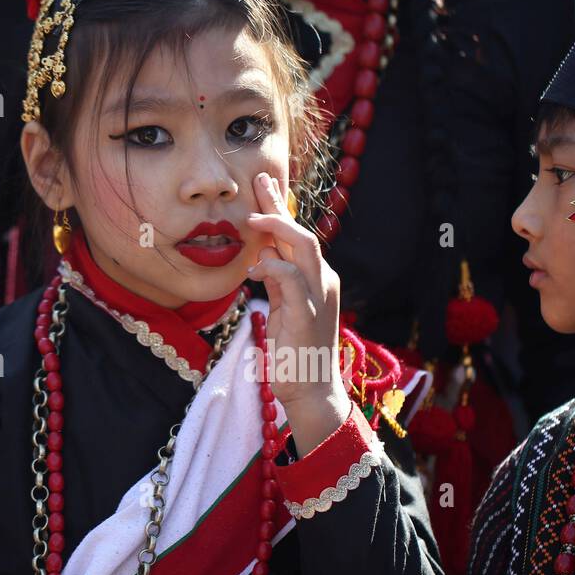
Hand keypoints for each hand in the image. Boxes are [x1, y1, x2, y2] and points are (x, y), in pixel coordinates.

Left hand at [245, 172, 351, 452]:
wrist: (312, 390)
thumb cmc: (295, 353)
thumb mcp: (283, 309)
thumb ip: (277, 282)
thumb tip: (262, 256)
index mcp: (317, 280)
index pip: (298, 238)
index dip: (280, 212)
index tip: (262, 189)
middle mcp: (323, 282)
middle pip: (303, 233)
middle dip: (279, 206)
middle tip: (257, 183)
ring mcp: (319, 296)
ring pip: (305, 246)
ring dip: (278, 228)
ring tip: (251, 219)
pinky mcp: (308, 313)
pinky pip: (291, 278)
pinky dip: (272, 267)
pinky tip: (253, 269)